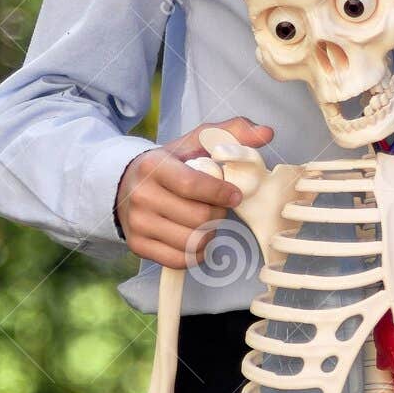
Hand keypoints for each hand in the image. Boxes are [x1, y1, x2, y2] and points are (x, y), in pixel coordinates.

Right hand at [115, 116, 273, 268]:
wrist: (127, 185)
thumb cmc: (170, 164)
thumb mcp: (196, 143)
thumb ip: (232, 133)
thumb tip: (266, 133)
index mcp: (153, 165)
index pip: (193, 185)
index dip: (221, 193)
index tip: (234, 195)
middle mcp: (141, 195)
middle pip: (198, 217)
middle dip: (217, 213)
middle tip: (216, 206)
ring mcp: (137, 223)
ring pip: (192, 240)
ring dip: (209, 233)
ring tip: (205, 220)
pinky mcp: (138, 245)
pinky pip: (180, 259)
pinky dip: (197, 252)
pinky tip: (196, 236)